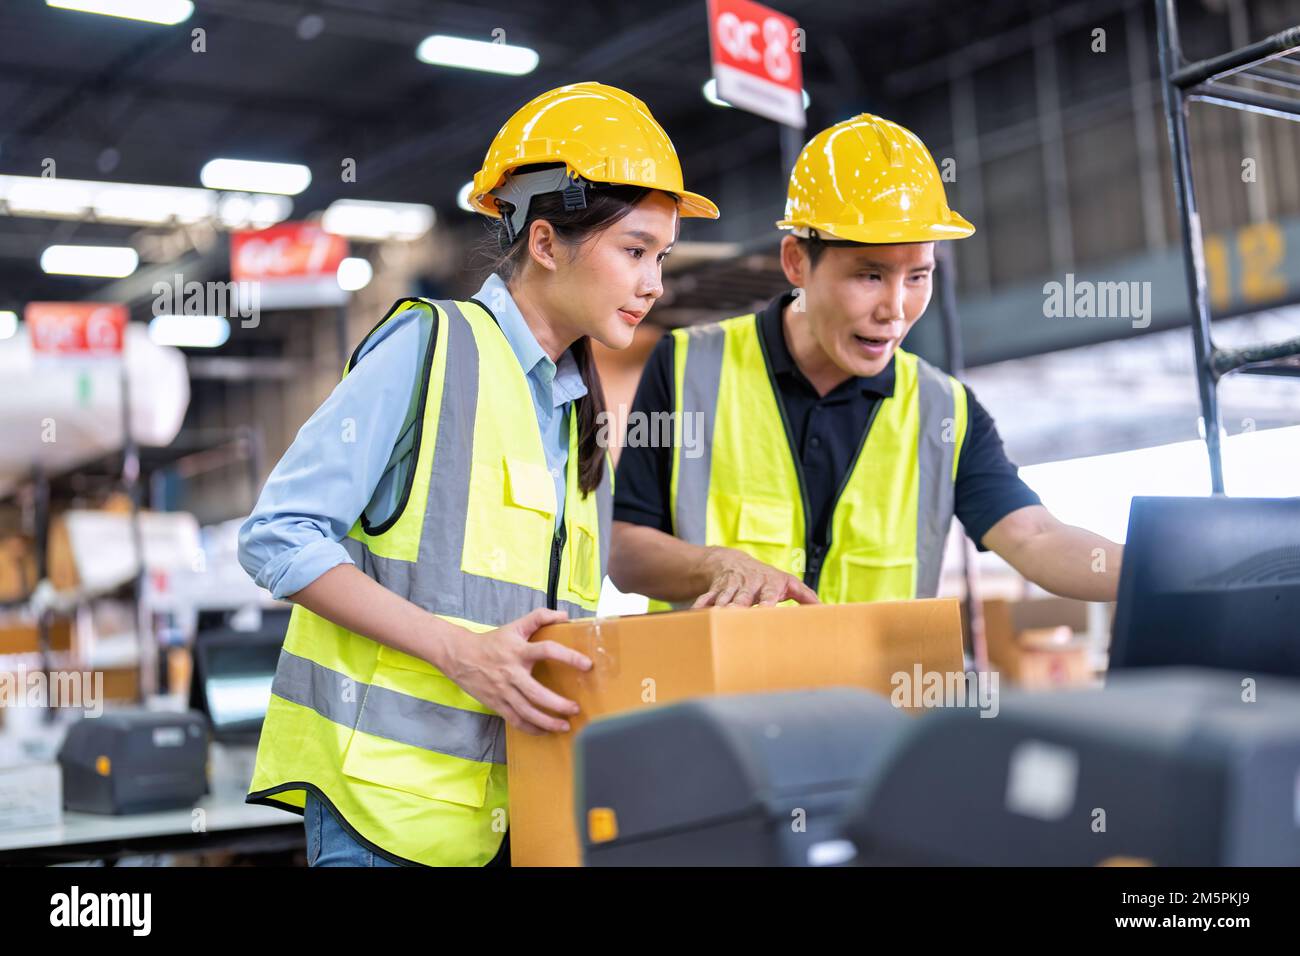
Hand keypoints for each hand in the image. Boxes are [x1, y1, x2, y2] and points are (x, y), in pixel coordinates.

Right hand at [438, 608, 591, 735]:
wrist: (460, 656)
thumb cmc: (492, 642)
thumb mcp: (515, 626)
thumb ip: (540, 617)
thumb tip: (565, 615)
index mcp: (519, 651)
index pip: (547, 650)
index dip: (569, 657)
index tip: (587, 665)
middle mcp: (511, 672)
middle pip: (536, 692)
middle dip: (558, 703)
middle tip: (575, 708)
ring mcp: (503, 691)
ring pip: (526, 711)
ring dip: (547, 721)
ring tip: (565, 725)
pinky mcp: (496, 703)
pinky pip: (515, 720)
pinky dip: (531, 728)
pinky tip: (545, 731)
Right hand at [692, 547, 819, 607]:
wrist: (733, 562)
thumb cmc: (767, 579)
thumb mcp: (787, 583)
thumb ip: (805, 596)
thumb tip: (825, 610)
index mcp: (768, 583)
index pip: (769, 594)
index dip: (767, 602)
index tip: (766, 610)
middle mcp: (748, 584)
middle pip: (743, 597)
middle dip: (739, 606)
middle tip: (735, 615)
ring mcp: (730, 586)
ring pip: (724, 598)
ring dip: (719, 608)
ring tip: (715, 620)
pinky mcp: (715, 590)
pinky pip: (705, 599)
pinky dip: (700, 607)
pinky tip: (693, 617)